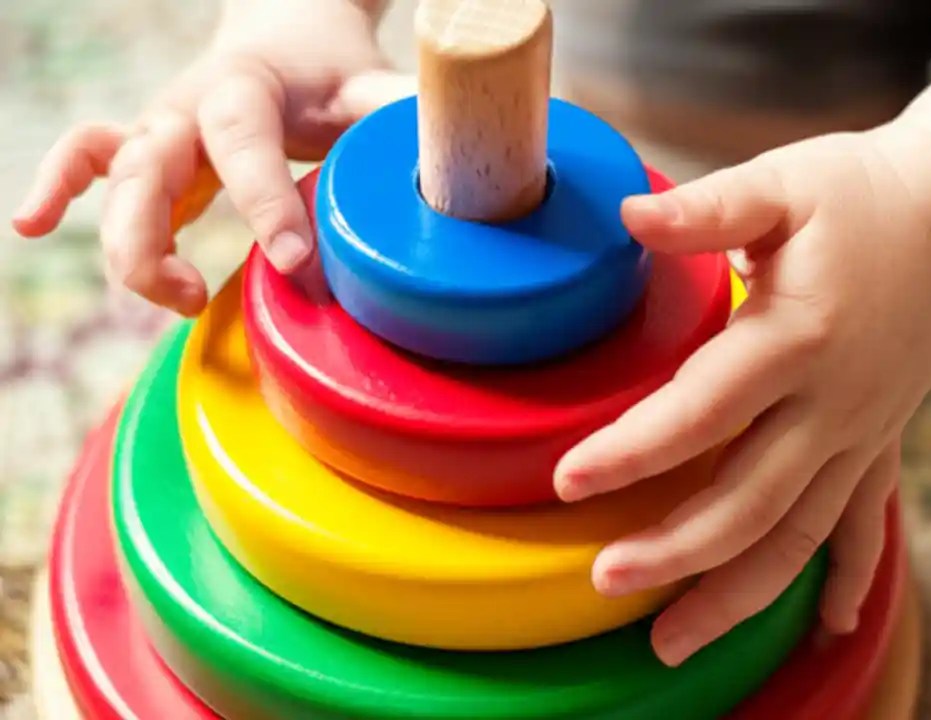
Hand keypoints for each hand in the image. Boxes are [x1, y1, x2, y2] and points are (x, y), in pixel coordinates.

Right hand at [10, 0, 394, 316]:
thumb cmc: (333, 69)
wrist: (289, 31)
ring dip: (126, 243)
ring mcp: (160, 128)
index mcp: (245, 88)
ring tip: (178, 298)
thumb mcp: (372, 88)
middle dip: (156, 237)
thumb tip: (451, 160)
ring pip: (113, 180)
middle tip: (198, 298)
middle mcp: (187, 107)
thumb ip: (401, 120)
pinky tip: (30, 224)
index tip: (295, 261)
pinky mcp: (146, 150)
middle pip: (147, 166)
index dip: (262, 201)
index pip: (243, 141)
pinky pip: (87, 160)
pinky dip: (57, 188)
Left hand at [554, 128, 930, 665]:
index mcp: (799, 335)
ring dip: (739, 594)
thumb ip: (707, 209)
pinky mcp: (882, 440)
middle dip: (676, 552)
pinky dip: (849, 579)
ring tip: (673, 642)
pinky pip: (865, 523)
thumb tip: (626, 215)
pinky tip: (826, 629)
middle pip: (751, 500)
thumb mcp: (782, 184)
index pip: (705, 409)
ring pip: (801, 534)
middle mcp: (835, 401)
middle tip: (605, 582)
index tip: (572, 480)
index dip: (636, 450)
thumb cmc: (859, 194)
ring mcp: (864, 431)